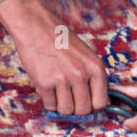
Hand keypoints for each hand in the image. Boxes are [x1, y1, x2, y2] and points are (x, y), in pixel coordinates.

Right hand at [0, 0, 107, 115]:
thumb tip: (100, 104)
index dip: (92, 106)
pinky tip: (47, 85)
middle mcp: (81, 75)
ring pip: (66, 110)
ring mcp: (62, 80)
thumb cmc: (61, 40)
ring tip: (57, 89)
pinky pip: (50, 105)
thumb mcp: (86, 55)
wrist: (36, 26)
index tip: (85, 102)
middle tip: (69, 96)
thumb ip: (93, 78)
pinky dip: (48, 100)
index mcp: (95, 67)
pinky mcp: (44, 83)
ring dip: (61, 104)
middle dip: (75, 107)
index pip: (101, 103)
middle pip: (83, 110)